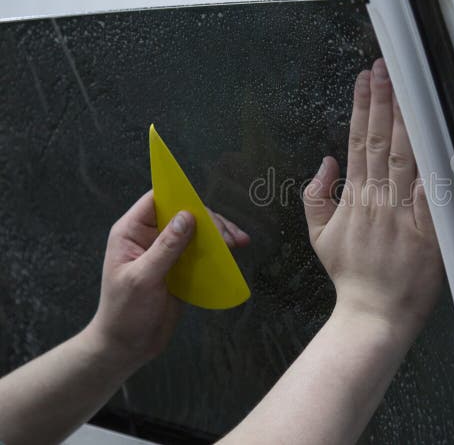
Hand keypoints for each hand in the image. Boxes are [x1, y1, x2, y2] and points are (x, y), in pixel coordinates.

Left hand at [85, 190, 249, 367]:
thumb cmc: (125, 313)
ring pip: (197, 231)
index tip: (203, 206)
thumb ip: (166, 247)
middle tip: (227, 238)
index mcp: (131, 232)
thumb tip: (187, 216)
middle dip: (209, 221)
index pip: (156, 200)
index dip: (179, 195)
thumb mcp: (143, 278)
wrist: (127, 346)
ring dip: (219, 235)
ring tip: (239, 242)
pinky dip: (219, 252)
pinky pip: (202, 251)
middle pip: (183, 213)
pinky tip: (234, 254)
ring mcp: (166, 252)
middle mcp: (149, 237)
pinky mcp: (180, 267)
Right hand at [303, 58, 443, 338]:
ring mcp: (404, 214)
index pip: (357, 141)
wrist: (373, 314)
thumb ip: (316, 196)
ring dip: (406, 123)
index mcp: (355, 198)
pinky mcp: (428, 232)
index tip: (365, 79)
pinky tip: (440, 141)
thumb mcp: (318, 236)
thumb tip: (325, 162)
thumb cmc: (350, 275)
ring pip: (405, 159)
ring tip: (408, 90)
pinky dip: (435, 169)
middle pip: (380, 141)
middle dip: (384, 102)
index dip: (361, 107)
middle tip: (386, 69)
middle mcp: (378, 199)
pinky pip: (433, 196)